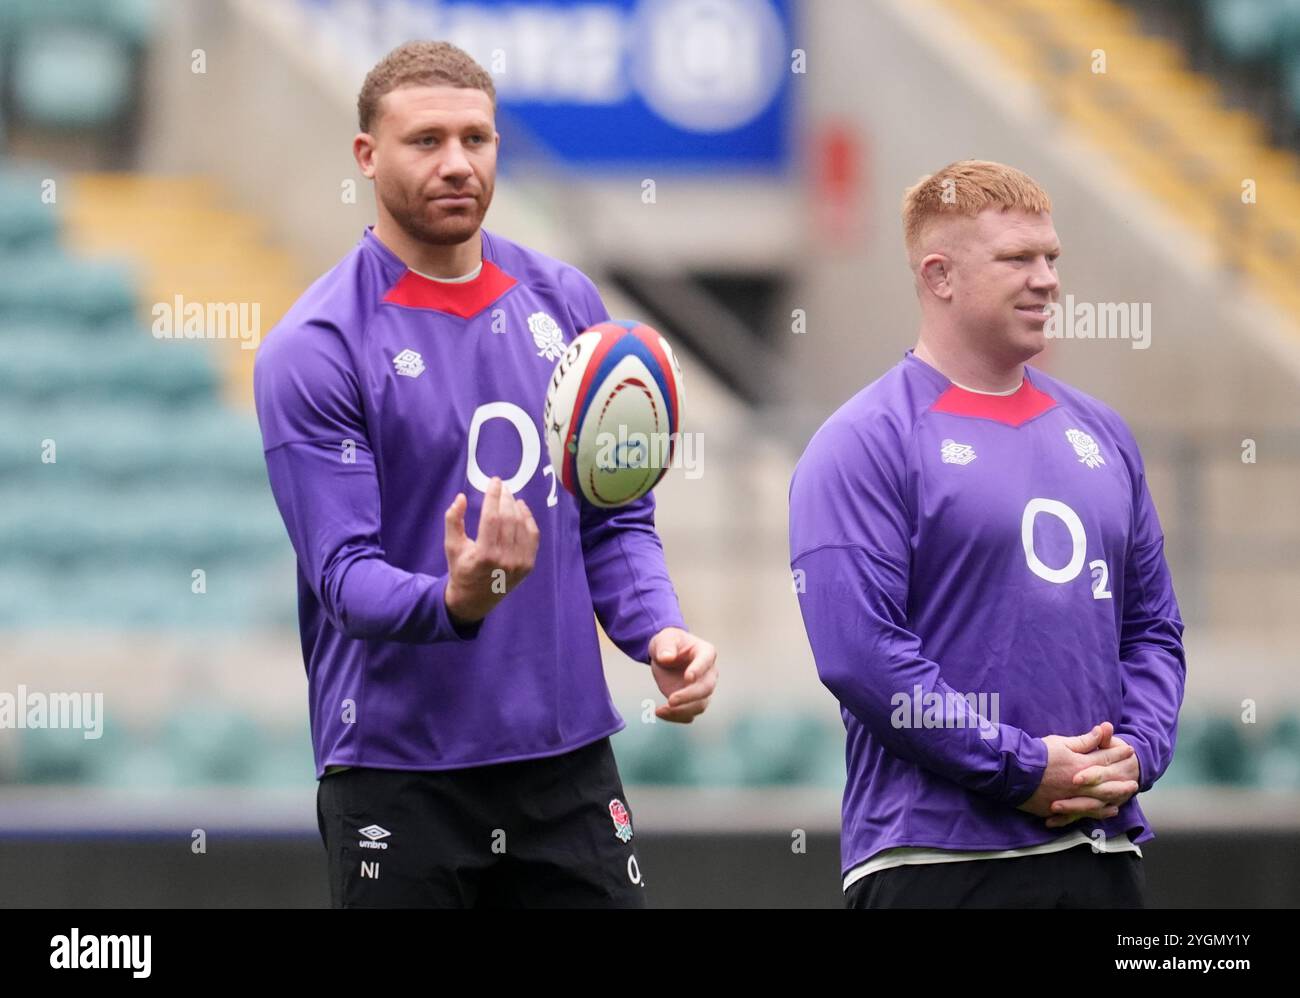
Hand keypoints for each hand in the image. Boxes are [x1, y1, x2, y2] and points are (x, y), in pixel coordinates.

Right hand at [443, 477, 539, 623]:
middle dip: (505, 498)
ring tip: (509, 496)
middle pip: (509, 518)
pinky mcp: (528, 565)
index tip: (494, 481)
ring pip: (522, 525)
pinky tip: (521, 509)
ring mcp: (519, 563)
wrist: (474, 599)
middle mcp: (505, 558)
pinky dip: (529, 520)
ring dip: (516, 506)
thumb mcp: (451, 546)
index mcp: (484, 554)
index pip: (492, 517)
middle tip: (501, 486)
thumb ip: (453, 520)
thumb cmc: (461, 569)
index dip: (493, 496)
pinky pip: (532, 536)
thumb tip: (461, 497)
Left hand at [648, 627, 716, 723]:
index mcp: (706, 652)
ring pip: (700, 705)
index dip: (699, 670)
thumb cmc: (669, 643)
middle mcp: (709, 673)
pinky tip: (659, 712)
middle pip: (706, 688)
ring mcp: (702, 689)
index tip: (688, 677)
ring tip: (660, 710)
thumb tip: (666, 658)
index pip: (706, 661)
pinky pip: (689, 714)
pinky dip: (676, 717)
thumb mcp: (664, 638)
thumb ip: (665, 646)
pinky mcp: (692, 702)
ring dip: (681, 711)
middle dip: (689, 696)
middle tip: (670, 700)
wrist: (667, 655)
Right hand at [1017, 722, 1137, 824]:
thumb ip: (1084, 741)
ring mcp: (1073, 797)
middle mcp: (1081, 783)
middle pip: (1107, 783)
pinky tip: (1107, 810)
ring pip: (1100, 799)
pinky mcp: (1062, 808)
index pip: (1104, 758)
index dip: (1118, 754)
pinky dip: (1098, 812)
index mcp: (1081, 764)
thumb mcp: (1061, 742)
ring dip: (1115, 797)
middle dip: (1122, 780)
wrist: (1014, 773)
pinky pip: (1086, 812)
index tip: (1129, 750)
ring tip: (1125, 796)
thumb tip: (1102, 731)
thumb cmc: (1037, 754)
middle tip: (1135, 781)